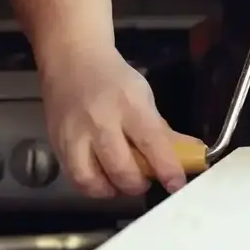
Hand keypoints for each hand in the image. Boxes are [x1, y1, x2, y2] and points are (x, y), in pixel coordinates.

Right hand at [40, 48, 186, 196]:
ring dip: (113, 190)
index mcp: (130, 107)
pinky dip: (92, 186)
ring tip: (122, 183)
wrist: (71, 59)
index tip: (177, 185)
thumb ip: (164, 132)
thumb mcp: (144, 98)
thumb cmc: (114, 80)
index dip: (168, 170)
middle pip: (121, 169)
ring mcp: (74, 134)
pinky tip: (103, 179)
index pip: (153, 144)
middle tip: (145, 180)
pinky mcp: (56, 142)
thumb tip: (193, 156)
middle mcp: (100, 122)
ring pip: (92, 179)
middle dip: (138, 185)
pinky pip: (74, 177)